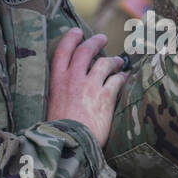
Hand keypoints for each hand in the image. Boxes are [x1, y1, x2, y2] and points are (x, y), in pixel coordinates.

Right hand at [46, 28, 126, 147]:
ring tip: (118, 61)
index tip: (76, 32)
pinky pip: (117, 80)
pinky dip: (122, 77)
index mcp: (56, 81)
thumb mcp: (51, 107)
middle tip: (102, 38)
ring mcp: (89, 86)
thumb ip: (60, 94)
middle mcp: (72, 79)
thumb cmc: (57, 132)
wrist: (68, 145)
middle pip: (85, 51)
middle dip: (95, 42)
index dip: (70, 38)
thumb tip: (67, 91)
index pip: (62, 51)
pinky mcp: (105, 97)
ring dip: (113, 60)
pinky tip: (126, 77)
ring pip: (104, 63)